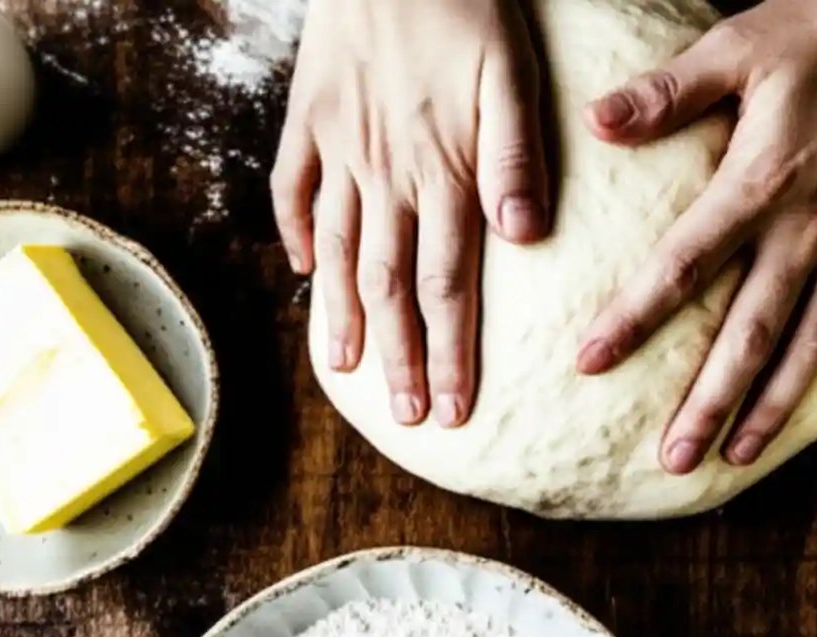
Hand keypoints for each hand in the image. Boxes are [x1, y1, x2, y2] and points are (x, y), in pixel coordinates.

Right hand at [272, 0, 549, 426]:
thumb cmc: (466, 8)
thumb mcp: (511, 75)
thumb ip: (517, 158)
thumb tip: (524, 238)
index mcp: (442, 171)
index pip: (447, 285)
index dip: (451, 353)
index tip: (454, 411)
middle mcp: (385, 174)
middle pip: (391, 285)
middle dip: (400, 358)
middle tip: (408, 415)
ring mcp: (338, 149)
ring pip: (340, 251)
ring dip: (344, 315)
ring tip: (345, 372)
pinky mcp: (308, 119)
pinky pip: (291, 189)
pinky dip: (298, 233)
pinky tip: (307, 273)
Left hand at [576, 0, 816, 472]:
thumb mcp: (736, 46)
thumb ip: (666, 93)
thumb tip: (595, 122)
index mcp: (761, 182)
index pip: (683, 265)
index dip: (633, 318)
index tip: (589, 364)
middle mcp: (811, 227)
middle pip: (753, 333)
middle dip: (711, 401)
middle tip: (674, 460)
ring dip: (779, 405)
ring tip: (740, 455)